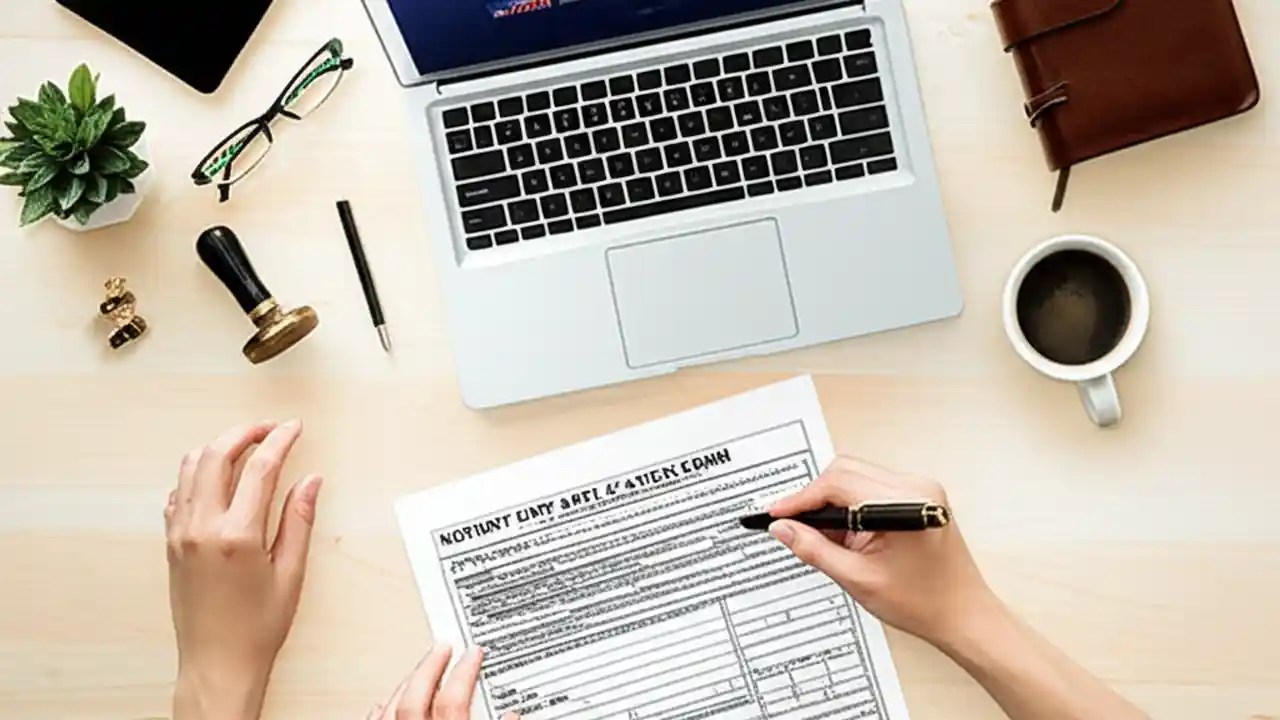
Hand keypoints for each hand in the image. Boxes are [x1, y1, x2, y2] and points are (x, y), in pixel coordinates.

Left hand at [165, 420, 321, 719]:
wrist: (217, 663)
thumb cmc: (256, 627)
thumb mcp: (291, 573)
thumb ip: (299, 519)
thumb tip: (311, 480)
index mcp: (237, 535)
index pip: (260, 468)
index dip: (280, 440)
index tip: (294, 428)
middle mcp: (202, 528)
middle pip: (217, 455)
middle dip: (245, 433)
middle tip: (269, 429)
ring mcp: (181, 534)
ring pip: (191, 468)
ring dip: (218, 449)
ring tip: (245, 448)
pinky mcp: (171, 543)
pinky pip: (178, 493)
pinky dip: (198, 475)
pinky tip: (219, 481)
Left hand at [367, 646, 519, 719]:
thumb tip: (510, 714)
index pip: (453, 700)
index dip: (464, 673)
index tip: (474, 653)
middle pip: (415, 697)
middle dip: (430, 666)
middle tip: (443, 646)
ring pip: (391, 708)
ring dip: (406, 683)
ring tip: (419, 668)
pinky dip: (381, 711)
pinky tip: (384, 703)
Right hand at [767, 456, 997, 647]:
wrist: (963, 615)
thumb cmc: (924, 603)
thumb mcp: (857, 578)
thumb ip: (814, 549)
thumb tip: (784, 529)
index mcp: (904, 504)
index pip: (837, 483)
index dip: (801, 499)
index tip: (778, 513)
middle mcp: (916, 488)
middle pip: (845, 471)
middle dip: (815, 497)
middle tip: (794, 526)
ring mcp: (920, 490)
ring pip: (857, 476)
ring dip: (833, 501)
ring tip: (824, 536)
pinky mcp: (919, 497)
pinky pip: (872, 487)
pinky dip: (851, 504)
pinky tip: (845, 533)